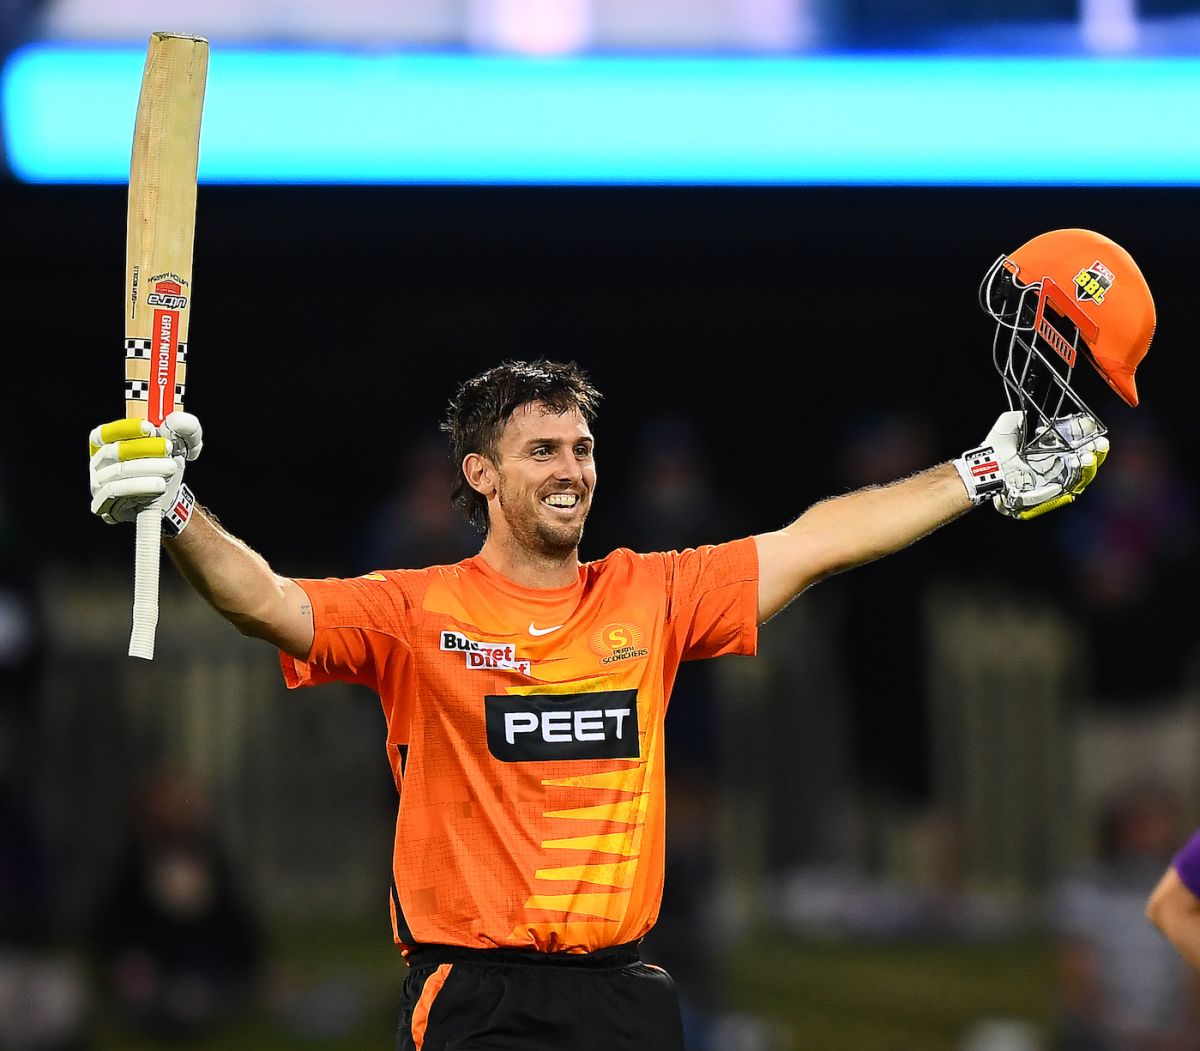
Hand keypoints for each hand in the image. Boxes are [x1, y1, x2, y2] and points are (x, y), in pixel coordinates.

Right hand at [89, 412, 201, 534]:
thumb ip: (186, 428)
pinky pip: (116, 492)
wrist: (171, 500)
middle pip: (115, 451)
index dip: (125, 428)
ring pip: (119, 472)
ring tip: (171, 468)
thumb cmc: (167, 465)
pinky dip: (140, 486)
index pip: (105, 432)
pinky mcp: (104, 504)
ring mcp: (99, 484)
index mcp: (108, 444)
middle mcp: (99, 463)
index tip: (149, 427)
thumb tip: (175, 420)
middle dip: (144, 448)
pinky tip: (160, 485)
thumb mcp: (182, 444)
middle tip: (169, 448)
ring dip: (148, 468)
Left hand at [955, 410, 1108, 519]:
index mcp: (1049, 451)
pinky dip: (1073, 478)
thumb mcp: (1011, 423)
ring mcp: (1050, 481)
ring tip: (1088, 456)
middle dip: (1096, 453)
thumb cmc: (996, 447)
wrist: (984, 464)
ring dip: (1088, 467)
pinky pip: (1064, 489)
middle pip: (1084, 463)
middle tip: (1100, 444)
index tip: (1096, 430)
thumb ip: (1026, 416)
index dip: (1089, 439)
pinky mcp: (1044, 493)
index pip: (1077, 445)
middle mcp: (1053, 466)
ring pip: (1078, 477)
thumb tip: (1039, 411)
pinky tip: (1077, 467)